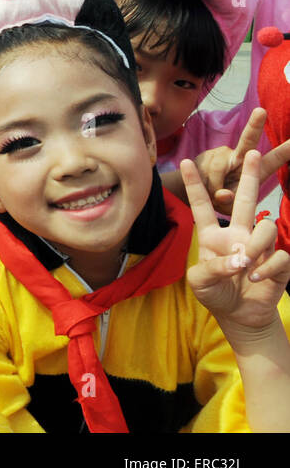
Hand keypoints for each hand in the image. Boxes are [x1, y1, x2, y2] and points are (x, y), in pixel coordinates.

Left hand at [183, 151, 289, 331]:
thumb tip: (239, 260)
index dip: (195, 185)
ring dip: (256, 245)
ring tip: (246, 265)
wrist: (239, 316)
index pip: (202, 206)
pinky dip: (268, 267)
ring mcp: (259, 246)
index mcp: (212, 235)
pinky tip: (257, 278)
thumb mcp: (200, 282)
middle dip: (249, 176)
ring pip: (266, 225)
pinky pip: (280, 254)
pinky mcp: (278, 262)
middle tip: (252, 151)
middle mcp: (237, 234)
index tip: (186, 161)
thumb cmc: (215, 294)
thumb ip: (213, 268)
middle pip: (244, 199)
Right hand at [185, 109, 289, 215]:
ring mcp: (222, 155)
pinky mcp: (206, 156)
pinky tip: (203, 185)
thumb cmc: (219, 199)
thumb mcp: (228, 208)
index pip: (273, 160)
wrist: (195, 192)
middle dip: (254, 126)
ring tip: (212, 193)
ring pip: (217, 168)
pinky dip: (202, 183)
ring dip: (213, 186)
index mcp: (254, 171)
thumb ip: (228, 203)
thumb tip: (224, 194)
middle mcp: (240, 158)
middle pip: (247, 141)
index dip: (285, 151)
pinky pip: (204, 171)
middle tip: (261, 111)